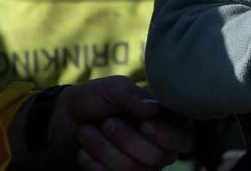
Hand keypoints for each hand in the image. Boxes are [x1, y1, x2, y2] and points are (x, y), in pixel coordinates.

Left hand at [48, 77, 193, 169]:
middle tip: (107, 122)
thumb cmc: (96, 98)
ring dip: (105, 151)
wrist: (64, 120)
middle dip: (127, 140)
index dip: (167, 135)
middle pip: (157, 157)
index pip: (186, 138)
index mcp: (167, 120)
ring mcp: (141, 165)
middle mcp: (161, 146)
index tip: (144, 124)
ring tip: (87, 132)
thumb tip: (155, 108)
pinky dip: (95, 165)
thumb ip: (133, 95)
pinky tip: (84, 151)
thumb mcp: (112, 88)